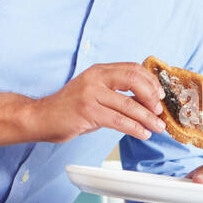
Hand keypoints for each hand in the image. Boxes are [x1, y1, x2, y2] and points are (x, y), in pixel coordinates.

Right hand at [33, 62, 166, 143]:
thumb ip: (116, 94)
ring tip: (157, 127)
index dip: (151, 82)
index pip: (133, 69)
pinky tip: (143, 133)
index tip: (160, 96)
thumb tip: (146, 102)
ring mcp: (90, 94)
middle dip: (152, 97)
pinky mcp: (87, 111)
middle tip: (159, 111)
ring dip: (148, 118)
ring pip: (129, 104)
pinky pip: (118, 120)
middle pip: (134, 80)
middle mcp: (95, 78)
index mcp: (99, 70)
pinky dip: (135, 128)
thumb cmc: (70, 108)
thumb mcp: (94, 93)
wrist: (41, 118)